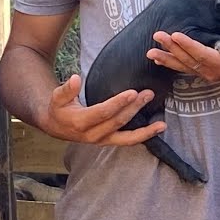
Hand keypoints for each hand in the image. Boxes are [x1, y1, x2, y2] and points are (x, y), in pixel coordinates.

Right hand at [38, 74, 163, 145]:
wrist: (57, 127)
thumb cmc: (59, 109)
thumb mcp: (57, 97)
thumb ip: (67, 89)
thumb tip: (76, 78)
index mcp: (80, 122)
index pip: (102, 112)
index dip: (118, 103)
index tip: (132, 92)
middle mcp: (93, 135)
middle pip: (117, 121)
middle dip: (134, 108)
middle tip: (148, 94)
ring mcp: (102, 140)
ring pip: (126, 137)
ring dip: (145, 130)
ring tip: (162, 123)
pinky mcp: (109, 142)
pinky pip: (128, 141)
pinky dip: (143, 136)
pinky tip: (158, 129)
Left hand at [149, 32, 219, 83]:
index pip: (202, 54)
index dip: (188, 45)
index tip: (175, 35)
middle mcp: (211, 73)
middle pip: (188, 60)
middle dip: (171, 48)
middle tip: (157, 36)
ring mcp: (206, 74)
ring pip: (183, 66)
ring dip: (166, 58)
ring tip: (150, 53)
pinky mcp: (203, 73)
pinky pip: (184, 69)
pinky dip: (171, 64)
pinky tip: (159, 60)